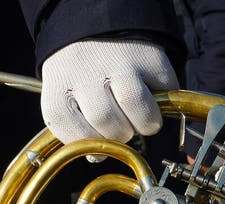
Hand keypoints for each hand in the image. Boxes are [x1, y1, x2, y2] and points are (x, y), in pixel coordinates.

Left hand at [40, 39, 178, 149]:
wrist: (94, 25)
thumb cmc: (79, 75)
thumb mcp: (66, 98)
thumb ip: (78, 129)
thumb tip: (99, 157)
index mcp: (60, 91)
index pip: (78, 139)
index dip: (92, 146)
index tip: (97, 137)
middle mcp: (87, 75)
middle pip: (111, 128)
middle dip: (120, 135)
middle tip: (121, 122)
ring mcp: (120, 63)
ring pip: (140, 115)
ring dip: (145, 123)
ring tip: (139, 115)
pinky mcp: (149, 57)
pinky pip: (165, 95)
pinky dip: (162, 101)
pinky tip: (149, 92)